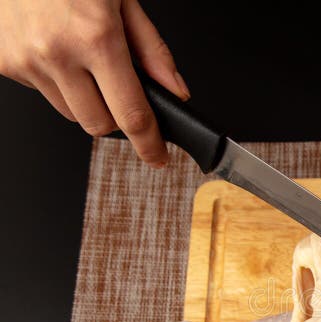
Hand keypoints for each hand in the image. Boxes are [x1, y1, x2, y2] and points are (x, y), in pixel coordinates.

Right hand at [0, 0, 188, 166]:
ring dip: (85, 98)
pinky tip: (55, 48)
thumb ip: (152, 50)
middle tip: (118, 90)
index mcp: (96, 37)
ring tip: (81, 56)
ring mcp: (26, 60)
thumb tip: (175, 92)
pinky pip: (42, 92)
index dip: (149, 143)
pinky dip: (56, 80)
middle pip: (99, 125)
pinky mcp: (4, 61)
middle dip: (116, 117)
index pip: (131, 114)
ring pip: (70, 112)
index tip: (157, 156)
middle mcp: (58, 53)